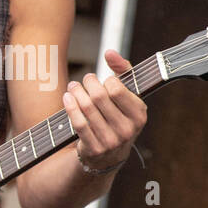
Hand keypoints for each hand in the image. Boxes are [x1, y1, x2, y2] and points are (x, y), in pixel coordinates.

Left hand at [60, 49, 147, 172]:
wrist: (110, 155)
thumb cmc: (119, 115)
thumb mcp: (128, 95)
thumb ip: (123, 70)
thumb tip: (109, 52)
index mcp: (140, 115)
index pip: (117, 89)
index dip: (107, 81)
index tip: (104, 81)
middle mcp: (128, 130)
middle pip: (99, 96)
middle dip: (89, 83)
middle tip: (85, 79)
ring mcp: (111, 141)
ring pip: (87, 108)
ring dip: (76, 92)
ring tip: (73, 86)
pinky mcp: (94, 148)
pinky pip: (78, 122)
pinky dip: (70, 107)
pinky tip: (67, 97)